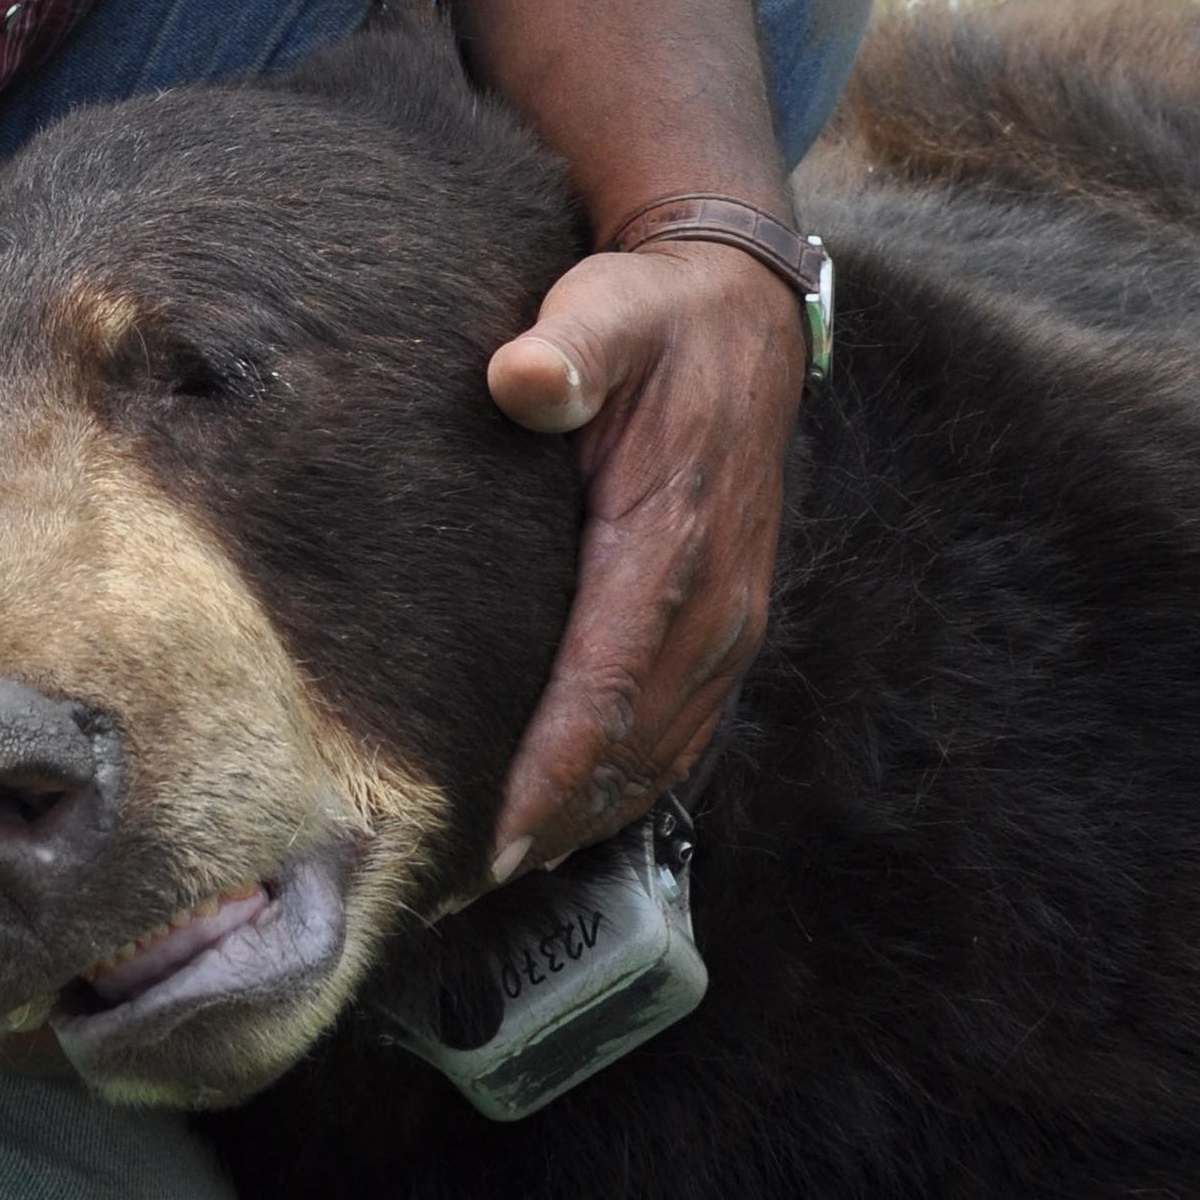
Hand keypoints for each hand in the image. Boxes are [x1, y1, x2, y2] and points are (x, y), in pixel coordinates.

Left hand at [482, 238, 805, 879]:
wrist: (742, 313)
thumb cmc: (652, 320)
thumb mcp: (608, 313)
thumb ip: (568, 349)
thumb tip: (523, 376)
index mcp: (672, 539)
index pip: (607, 683)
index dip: (553, 771)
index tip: (494, 839)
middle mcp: (713, 600)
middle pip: (632, 745)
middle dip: (553, 821)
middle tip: (457, 886)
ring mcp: (730, 621)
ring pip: (661, 753)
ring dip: (588, 819)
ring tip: (501, 874)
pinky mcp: (727, 626)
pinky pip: (682, 733)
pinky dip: (628, 789)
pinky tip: (569, 826)